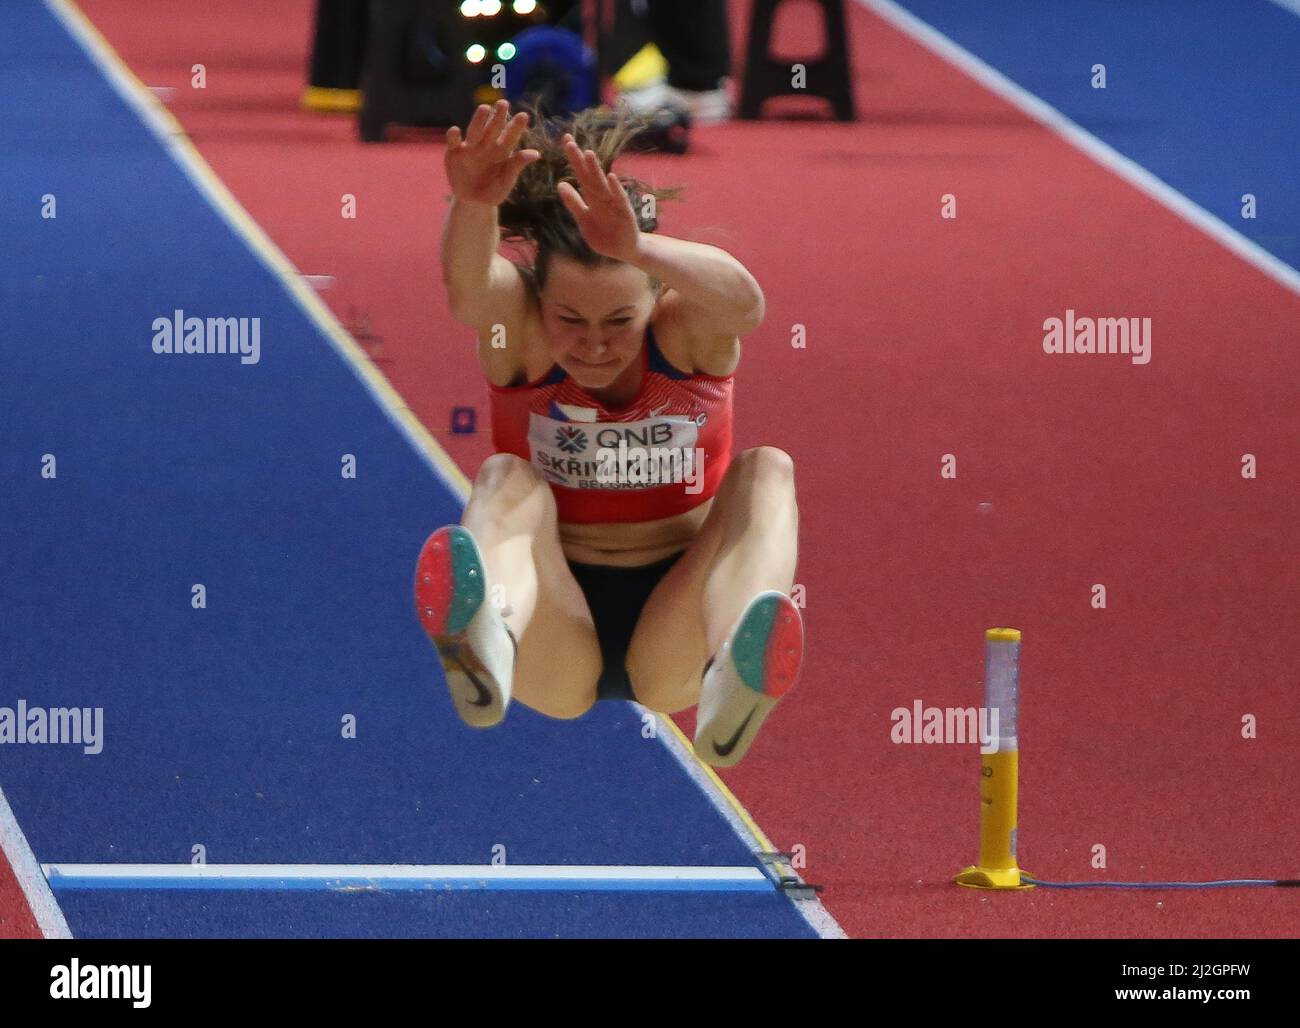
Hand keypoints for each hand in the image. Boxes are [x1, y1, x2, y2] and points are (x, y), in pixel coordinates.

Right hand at [444, 100, 539, 205]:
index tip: (524, 116)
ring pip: (475, 130)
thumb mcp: (507, 181)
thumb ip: (517, 166)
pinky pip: (453, 142)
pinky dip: (453, 136)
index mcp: (502, 151)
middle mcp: (486, 145)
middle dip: (498, 116)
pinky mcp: (454, 153)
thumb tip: (536, 153)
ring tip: (485, 108)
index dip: (516, 126)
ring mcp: (470, 148)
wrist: (473, 202)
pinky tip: (456, 131)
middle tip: (504, 103)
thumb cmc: (493, 191)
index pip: (510, 136)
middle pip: (493, 128)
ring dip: (479, 120)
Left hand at [556, 134, 641, 262]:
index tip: (566, 140)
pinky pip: (619, 200)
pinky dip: (615, 189)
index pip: (581, 174)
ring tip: (588, 154)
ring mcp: (614, 203)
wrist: (624, 251)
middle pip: (589, 175)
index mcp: (592, 197)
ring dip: (596, 170)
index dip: (574, 159)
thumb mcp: (584, 220)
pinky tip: (610, 177)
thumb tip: (560, 184)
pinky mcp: (625, 213)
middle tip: (569, 142)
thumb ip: (574, 203)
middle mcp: (602, 196)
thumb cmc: (604, 234)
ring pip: (602, 185)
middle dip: (580, 159)